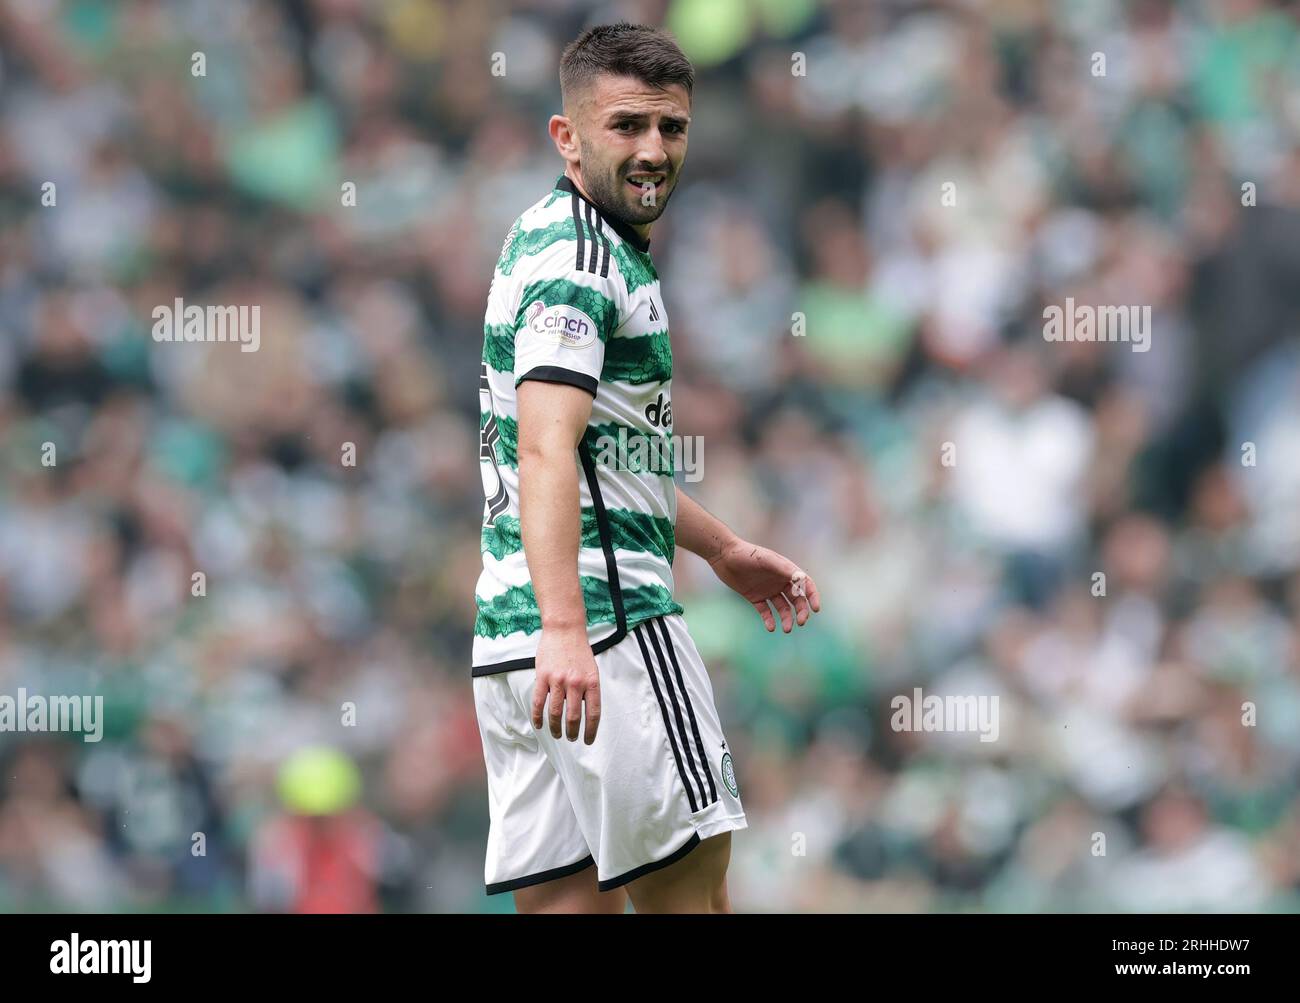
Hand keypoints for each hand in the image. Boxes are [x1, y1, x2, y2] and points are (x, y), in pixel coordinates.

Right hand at [531, 626, 601, 743]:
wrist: (565, 630)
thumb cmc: (579, 651)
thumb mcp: (592, 670)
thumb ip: (589, 690)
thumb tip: (585, 713)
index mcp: (592, 682)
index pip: (593, 714)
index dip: (591, 731)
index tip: (588, 741)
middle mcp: (576, 683)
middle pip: (573, 717)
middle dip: (572, 732)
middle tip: (570, 738)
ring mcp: (558, 680)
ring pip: (555, 712)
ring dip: (555, 727)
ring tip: (557, 734)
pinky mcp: (543, 676)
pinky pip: (539, 702)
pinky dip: (538, 716)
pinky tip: (539, 724)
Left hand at [708, 540, 821, 632]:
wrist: (723, 556)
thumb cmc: (746, 554)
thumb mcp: (766, 559)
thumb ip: (783, 568)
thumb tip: (801, 578)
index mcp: (786, 571)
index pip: (805, 585)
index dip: (812, 596)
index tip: (815, 609)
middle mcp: (779, 581)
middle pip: (796, 599)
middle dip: (801, 611)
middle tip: (801, 623)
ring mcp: (768, 590)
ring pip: (782, 608)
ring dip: (787, 618)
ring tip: (785, 629)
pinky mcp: (755, 597)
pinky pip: (765, 611)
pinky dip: (769, 620)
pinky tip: (770, 627)